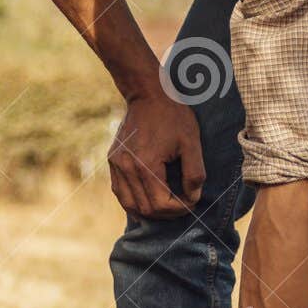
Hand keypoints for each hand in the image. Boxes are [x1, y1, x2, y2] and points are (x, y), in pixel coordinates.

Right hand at [108, 93, 203, 218]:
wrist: (148, 94)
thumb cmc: (173, 116)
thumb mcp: (191, 143)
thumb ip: (194, 174)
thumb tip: (192, 197)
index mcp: (145, 165)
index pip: (161, 204)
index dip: (179, 209)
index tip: (192, 201)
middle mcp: (126, 168)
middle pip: (146, 209)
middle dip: (167, 213)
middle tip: (182, 205)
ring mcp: (116, 165)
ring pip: (130, 205)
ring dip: (150, 212)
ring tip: (167, 206)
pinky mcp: (113, 161)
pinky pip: (120, 193)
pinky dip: (134, 202)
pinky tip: (148, 200)